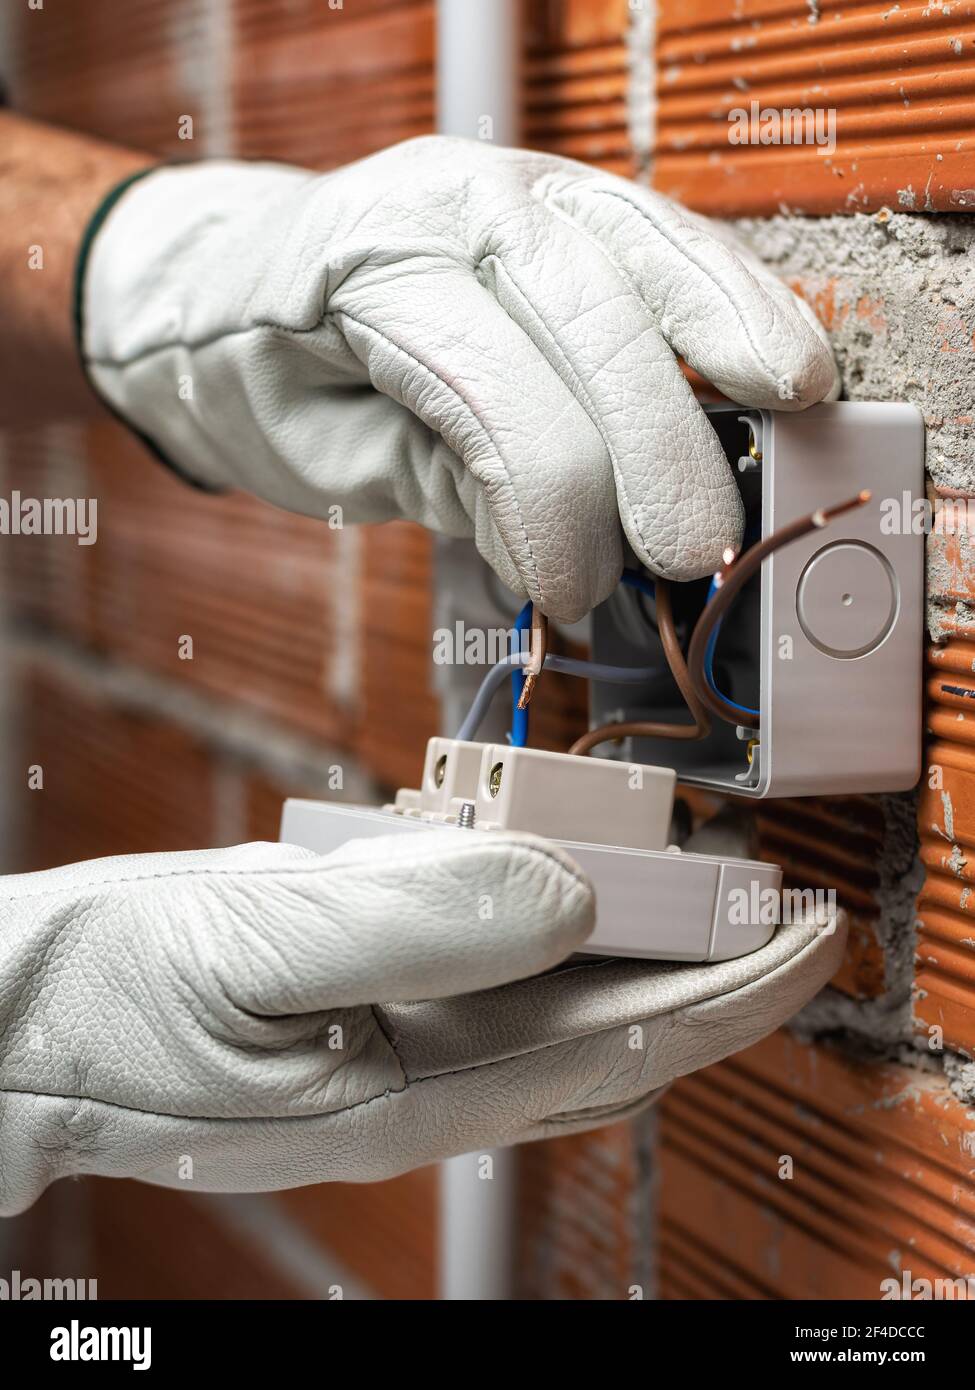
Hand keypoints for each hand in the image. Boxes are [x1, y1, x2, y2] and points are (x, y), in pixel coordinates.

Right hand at [0, 832, 843, 1214]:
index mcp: (417, 1089)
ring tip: (694, 880)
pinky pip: (489, 968)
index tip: (806, 933)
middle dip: (709, 968)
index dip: (732, 990)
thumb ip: (416, 922)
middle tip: (775, 898)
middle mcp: (429, 1081)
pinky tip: (560, 880)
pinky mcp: (370, 1006)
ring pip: (559, 999)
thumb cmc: (112, 1001)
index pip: (624, 1047)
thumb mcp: (255, 949)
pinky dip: (546, 919)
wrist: (19, 1027)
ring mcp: (399, 1048)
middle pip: (611, 1029)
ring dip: (636, 939)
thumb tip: (564, 890)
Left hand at [80, 136, 838, 622]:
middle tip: (696, 553)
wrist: (227, 281)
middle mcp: (454, 201)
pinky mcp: (569, 197)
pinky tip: (777, 352)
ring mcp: (519, 183)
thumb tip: (567, 550)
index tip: (575, 592)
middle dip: (655, 444)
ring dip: (730, 338)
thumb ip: (449, 490)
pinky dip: (731, 294)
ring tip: (796, 416)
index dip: (552, 507)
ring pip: (649, 251)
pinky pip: (668, 237)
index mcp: (371, 269)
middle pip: (589, 318)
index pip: (491, 394)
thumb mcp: (329, 456)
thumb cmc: (269, 373)